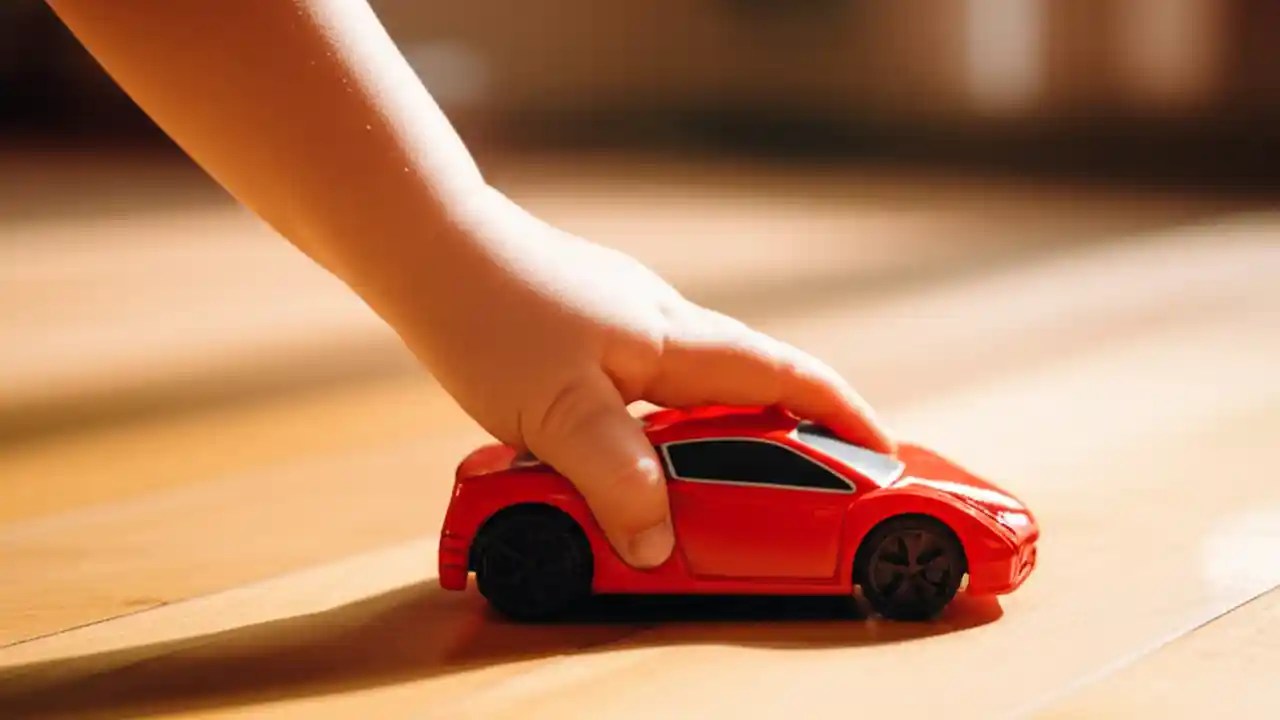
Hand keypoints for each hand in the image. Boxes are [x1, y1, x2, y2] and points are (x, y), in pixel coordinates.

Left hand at [391, 188, 893, 568]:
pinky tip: (633, 446)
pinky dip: (668, 419)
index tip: (881, 450)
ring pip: (699, 381)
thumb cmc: (491, 315)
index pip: (785, 375)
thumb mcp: (559, 413)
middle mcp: (663, 321)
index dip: (842, 413)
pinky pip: (652, 379)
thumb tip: (660, 541)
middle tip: (805, 488)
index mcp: (675, 340)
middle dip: (790, 431)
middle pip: (752, 379)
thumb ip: (618, 478)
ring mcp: (626, 317)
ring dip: (723, 429)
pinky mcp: (590, 321)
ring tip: (718, 485)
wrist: (428, 245)